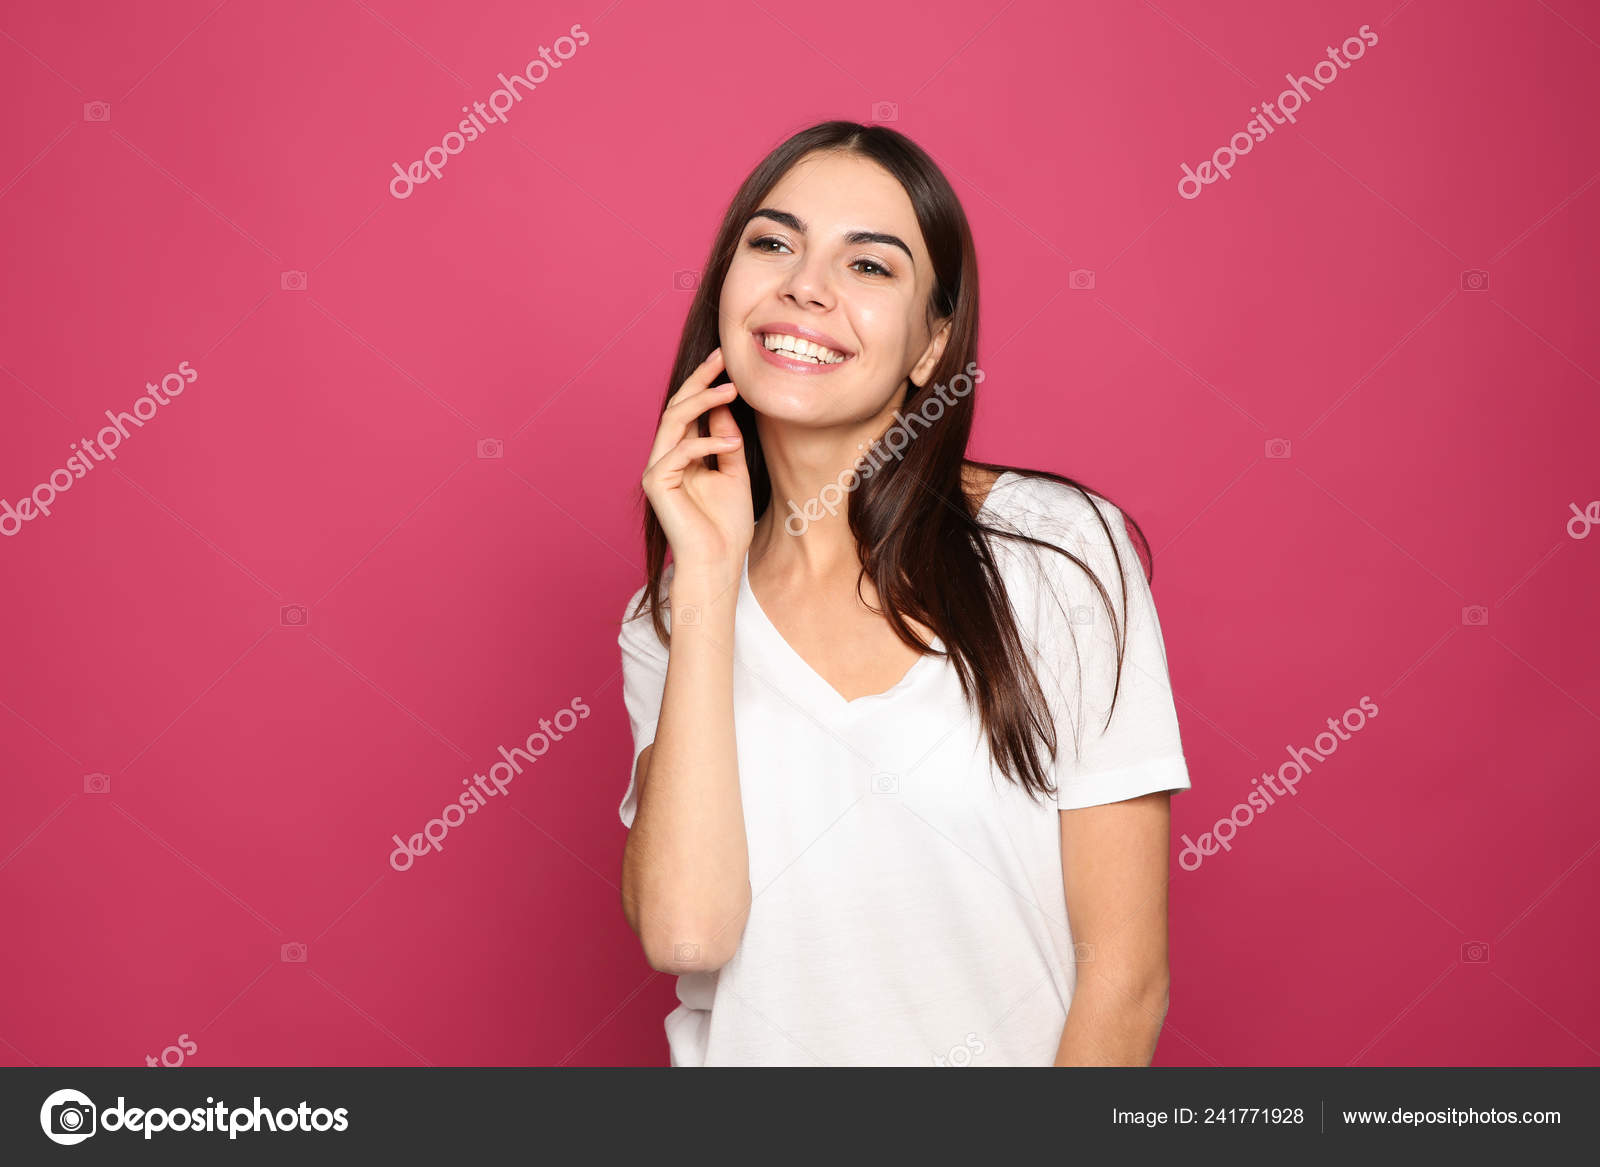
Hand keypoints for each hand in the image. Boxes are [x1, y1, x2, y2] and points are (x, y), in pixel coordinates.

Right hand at [641, 348, 752, 569]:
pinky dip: (707, 444)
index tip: (727, 361)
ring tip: (732, 390)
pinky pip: (679, 452)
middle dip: (700, 378)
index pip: (690, 409)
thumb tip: (725, 403)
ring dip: (703, 401)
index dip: (705, 382)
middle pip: (677, 405)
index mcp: (682, 453)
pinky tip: (732, 444)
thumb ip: (727, 439)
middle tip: (724, 357)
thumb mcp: (735, 472)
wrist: (718, 562)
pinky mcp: (655, 483)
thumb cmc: (727, 525)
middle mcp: (665, 456)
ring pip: (673, 420)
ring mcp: (657, 468)